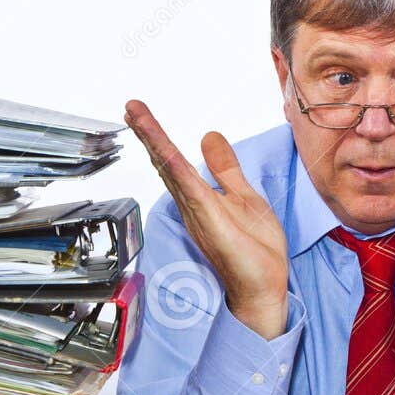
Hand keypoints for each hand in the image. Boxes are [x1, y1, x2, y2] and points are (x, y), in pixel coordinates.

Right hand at [124, 99, 290, 338]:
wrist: (264, 288)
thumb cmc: (255, 250)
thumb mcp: (243, 195)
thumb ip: (226, 168)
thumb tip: (210, 137)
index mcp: (199, 197)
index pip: (174, 160)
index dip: (157, 136)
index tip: (139, 111)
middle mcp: (191, 204)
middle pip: (165, 162)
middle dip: (148, 133)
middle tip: (131, 106)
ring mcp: (197, 212)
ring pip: (171, 170)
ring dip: (155, 142)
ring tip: (136, 116)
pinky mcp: (209, 221)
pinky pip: (189, 188)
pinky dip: (175, 167)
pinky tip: (163, 150)